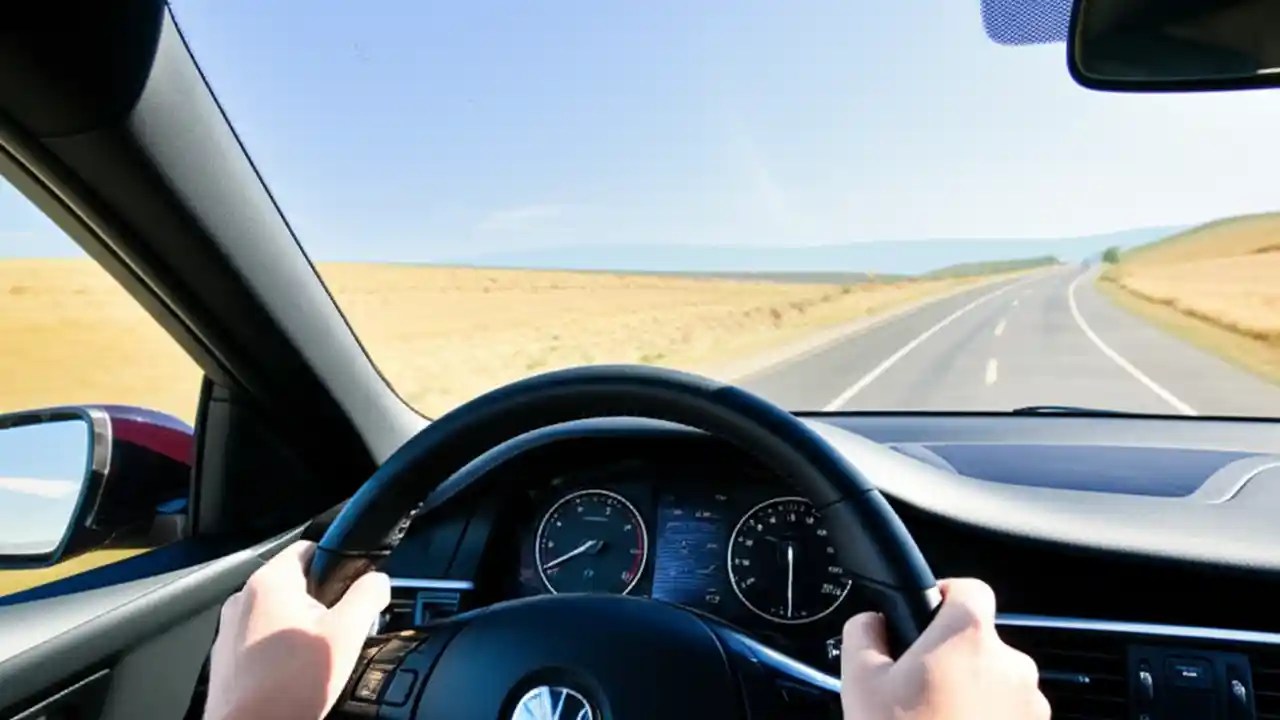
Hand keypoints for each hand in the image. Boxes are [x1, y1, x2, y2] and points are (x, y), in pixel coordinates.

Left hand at [204, 541, 390, 719]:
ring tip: (316, 659)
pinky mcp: (225, 658)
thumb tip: (378, 580)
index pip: (309, 548)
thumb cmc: (291, 685)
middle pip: (295, 584)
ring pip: (277, 614)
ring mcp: (229, 629)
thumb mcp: (347, 633)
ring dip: (299, 629)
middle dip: (321, 603)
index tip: (352, 587)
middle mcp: (242, 598)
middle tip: (339, 631)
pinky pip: (260, 641)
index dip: (337, 563)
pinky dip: (279, 652)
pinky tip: (294, 674)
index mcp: (270, 581)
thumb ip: (368, 596)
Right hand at [840, 578, 1047, 719]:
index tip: (925, 618)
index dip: (943, 595)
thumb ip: (864, 632)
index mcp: (969, 637)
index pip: (968, 588)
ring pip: (996, 682)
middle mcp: (1012, 665)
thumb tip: (870, 621)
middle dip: (951, 659)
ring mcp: (1031, 706)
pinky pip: (1009, 715)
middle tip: (916, 688)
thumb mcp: (859, 681)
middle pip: (980, 642)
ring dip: (971, 694)